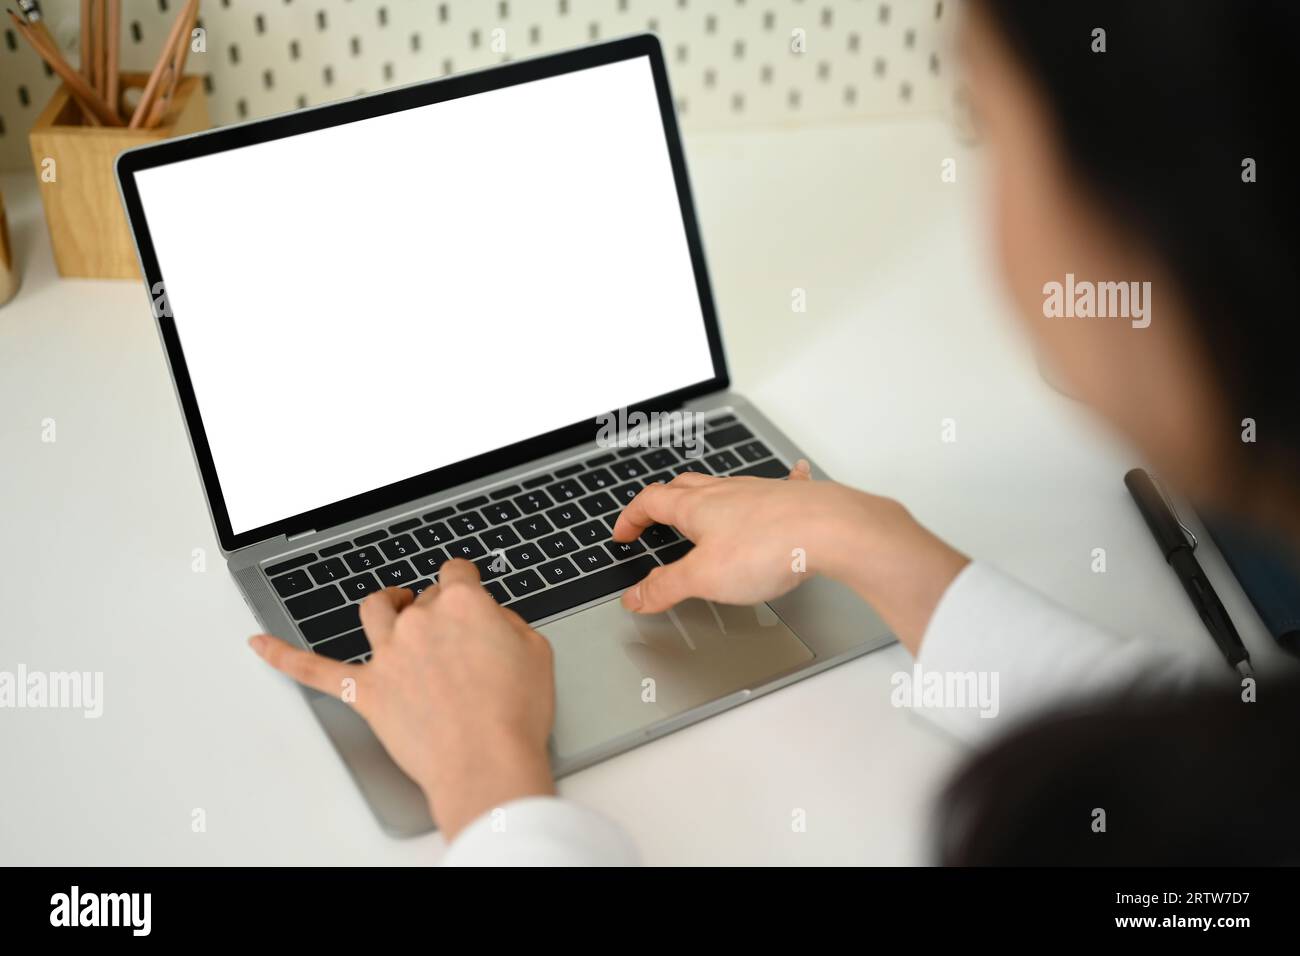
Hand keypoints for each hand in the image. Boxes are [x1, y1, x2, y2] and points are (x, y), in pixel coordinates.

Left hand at [249, 559, 555, 838]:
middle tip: (455, 636)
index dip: (465, 582)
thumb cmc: (514, 715)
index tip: (468, 588)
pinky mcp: (367, 692)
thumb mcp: (536, 652)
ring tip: (392, 606)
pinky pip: (313, 669)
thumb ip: (507, 624)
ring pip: (374, 612)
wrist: (487, 763)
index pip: (457, 574)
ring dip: (384, 605)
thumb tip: (489, 619)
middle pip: (422, 598)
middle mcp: (419, 622)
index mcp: (462, 605)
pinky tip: (259, 643)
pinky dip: (282, 654)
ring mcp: (388, 656)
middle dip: (437, 609)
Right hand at [612, 459, 969, 652]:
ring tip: (704, 511)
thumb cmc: (769, 547)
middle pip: (684, 487)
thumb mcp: (704, 578)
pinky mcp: (791, 500)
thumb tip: (634, 597)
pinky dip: (776, 486)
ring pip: (725, 487)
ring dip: (707, 498)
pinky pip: (780, 486)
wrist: (831, 529)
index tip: (623, 533)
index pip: (651, 501)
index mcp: (697, 506)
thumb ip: (666, 588)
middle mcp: (726, 491)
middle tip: (655, 518)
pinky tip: (793, 476)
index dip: (631, 516)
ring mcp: (760, 492)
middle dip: (663, 501)